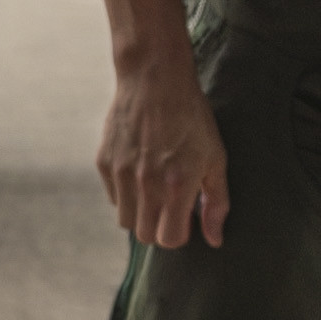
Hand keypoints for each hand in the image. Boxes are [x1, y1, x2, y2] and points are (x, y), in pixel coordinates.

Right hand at [95, 54, 230, 249]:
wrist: (155, 79)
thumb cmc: (192, 118)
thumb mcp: (215, 158)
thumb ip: (216, 203)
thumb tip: (215, 240)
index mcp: (177, 186)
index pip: (170, 239)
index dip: (180, 232)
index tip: (186, 216)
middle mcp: (146, 184)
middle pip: (145, 235)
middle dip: (160, 227)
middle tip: (170, 205)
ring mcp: (122, 173)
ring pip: (125, 220)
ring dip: (141, 213)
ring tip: (154, 188)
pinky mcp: (104, 162)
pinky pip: (113, 197)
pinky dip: (125, 193)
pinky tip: (139, 170)